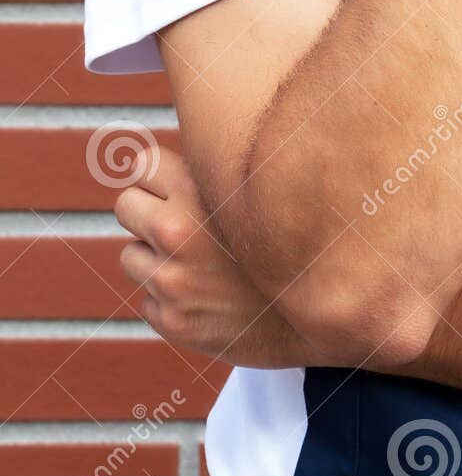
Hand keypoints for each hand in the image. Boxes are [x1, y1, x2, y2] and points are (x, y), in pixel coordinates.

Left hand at [113, 145, 307, 368]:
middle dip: (148, 214)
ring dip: (157, 258)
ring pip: (132, 255)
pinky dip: (169, 297)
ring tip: (202, 264)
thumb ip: (216, 175)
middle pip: (125, 206)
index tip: (178, 187)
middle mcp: (177, 233)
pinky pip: (148, 298)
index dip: (161, 176)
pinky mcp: (172, 321)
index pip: (142, 164)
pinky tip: (208, 296)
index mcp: (199, 193)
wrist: (322, 317)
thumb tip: (172, 154)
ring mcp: (171, 281)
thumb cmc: (290, 245)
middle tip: (182, 225)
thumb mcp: (258, 194)